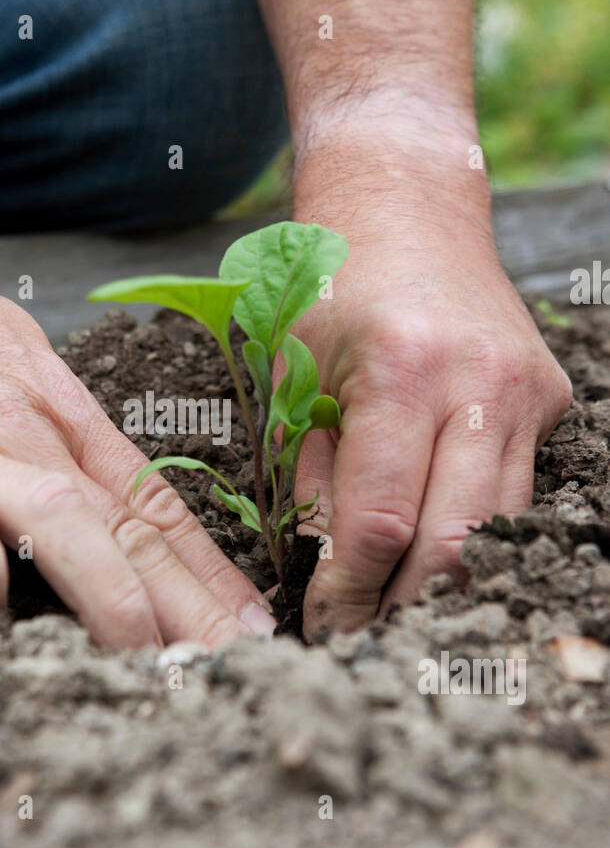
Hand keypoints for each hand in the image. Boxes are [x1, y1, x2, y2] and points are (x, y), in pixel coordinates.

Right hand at [0, 249, 275, 646]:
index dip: (211, 572)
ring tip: (144, 658)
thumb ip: (63, 442)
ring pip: (58, 519)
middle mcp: (32, 435)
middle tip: (237, 663)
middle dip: (192, 601)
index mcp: (67, 419)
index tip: (255, 627)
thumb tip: (114, 507)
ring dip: (109, 591)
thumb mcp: (17, 372)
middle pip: (128, 524)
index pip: (155, 504)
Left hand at [291, 137, 572, 636]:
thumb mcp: (294, 373)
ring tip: (395, 607)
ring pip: (498, 526)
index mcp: (403, 371)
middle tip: (364, 636)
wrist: (410, 211)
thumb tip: (319, 571)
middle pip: (456, 540)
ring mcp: (526, 391)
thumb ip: (308, 475)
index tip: (322, 621)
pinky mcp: (551, 399)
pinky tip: (436, 551)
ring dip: (446, 579)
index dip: (348, 587)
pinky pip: (516, 490)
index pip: (381, 520)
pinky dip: (477, 530)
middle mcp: (479, 382)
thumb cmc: (334, 289)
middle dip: (405, 603)